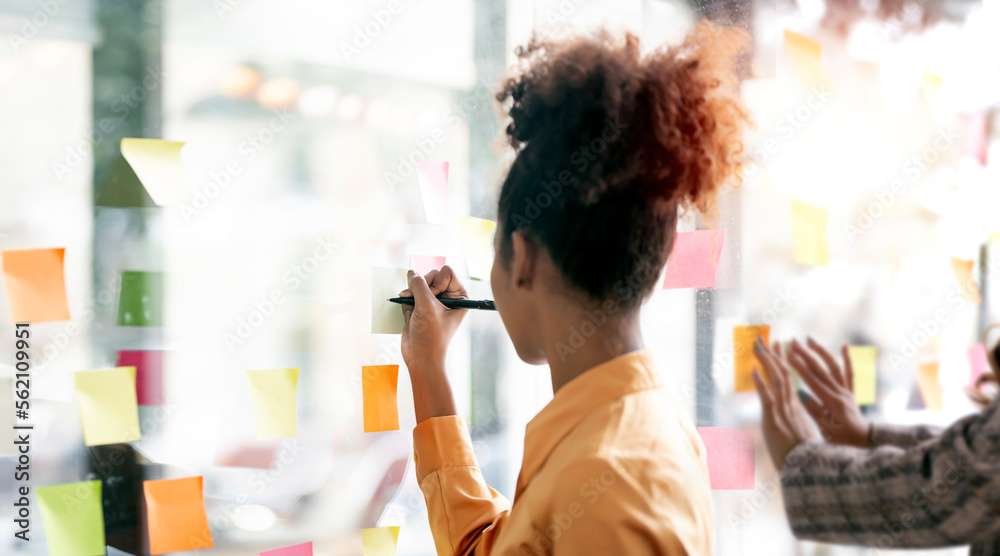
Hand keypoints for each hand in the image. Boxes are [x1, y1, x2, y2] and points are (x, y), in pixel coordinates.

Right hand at [399, 265, 467, 421]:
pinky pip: (411, 293)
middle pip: (432, 275)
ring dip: (412, 293)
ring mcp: (434, 301)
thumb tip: (411, 272)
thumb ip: (419, 286)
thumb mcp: (427, 307)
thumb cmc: (431, 337)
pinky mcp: (420, 307)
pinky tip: (409, 312)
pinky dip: (407, 300)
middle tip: (418, 302)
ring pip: (419, 283)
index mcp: (460, 296)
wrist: (421, 359)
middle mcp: (448, 297)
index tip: (433, 298)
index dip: (436, 282)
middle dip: (421, 287)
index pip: (446, 272)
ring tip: (411, 306)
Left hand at [753, 339, 819, 468]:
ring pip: (776, 381)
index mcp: (796, 408)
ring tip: (758, 346)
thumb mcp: (802, 436)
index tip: (779, 346)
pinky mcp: (774, 422)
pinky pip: (767, 398)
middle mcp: (790, 406)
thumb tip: (793, 420)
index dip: (782, 362)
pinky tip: (754, 370)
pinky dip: (760, 383)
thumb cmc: (806, 459)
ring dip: (766, 362)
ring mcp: (783, 412)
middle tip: (765, 338)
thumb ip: (797, 424)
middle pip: (783, 374)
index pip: (789, 379)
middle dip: (773, 354)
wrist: (807, 472)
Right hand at [786, 338, 870, 448]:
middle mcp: (840, 392)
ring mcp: (846, 390)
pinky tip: (844, 345)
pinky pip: (849, 372)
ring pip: (834, 367)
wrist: (864, 440)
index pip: (813, 381)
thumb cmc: (843, 438)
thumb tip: (800, 394)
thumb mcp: (826, 429)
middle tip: (793, 342)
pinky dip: (847, 358)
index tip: (788, 355)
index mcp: (832, 402)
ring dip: (822, 352)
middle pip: (821, 369)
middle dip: (806, 354)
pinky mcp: (850, 391)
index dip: (800, 367)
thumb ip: (814, 410)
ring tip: (810, 340)